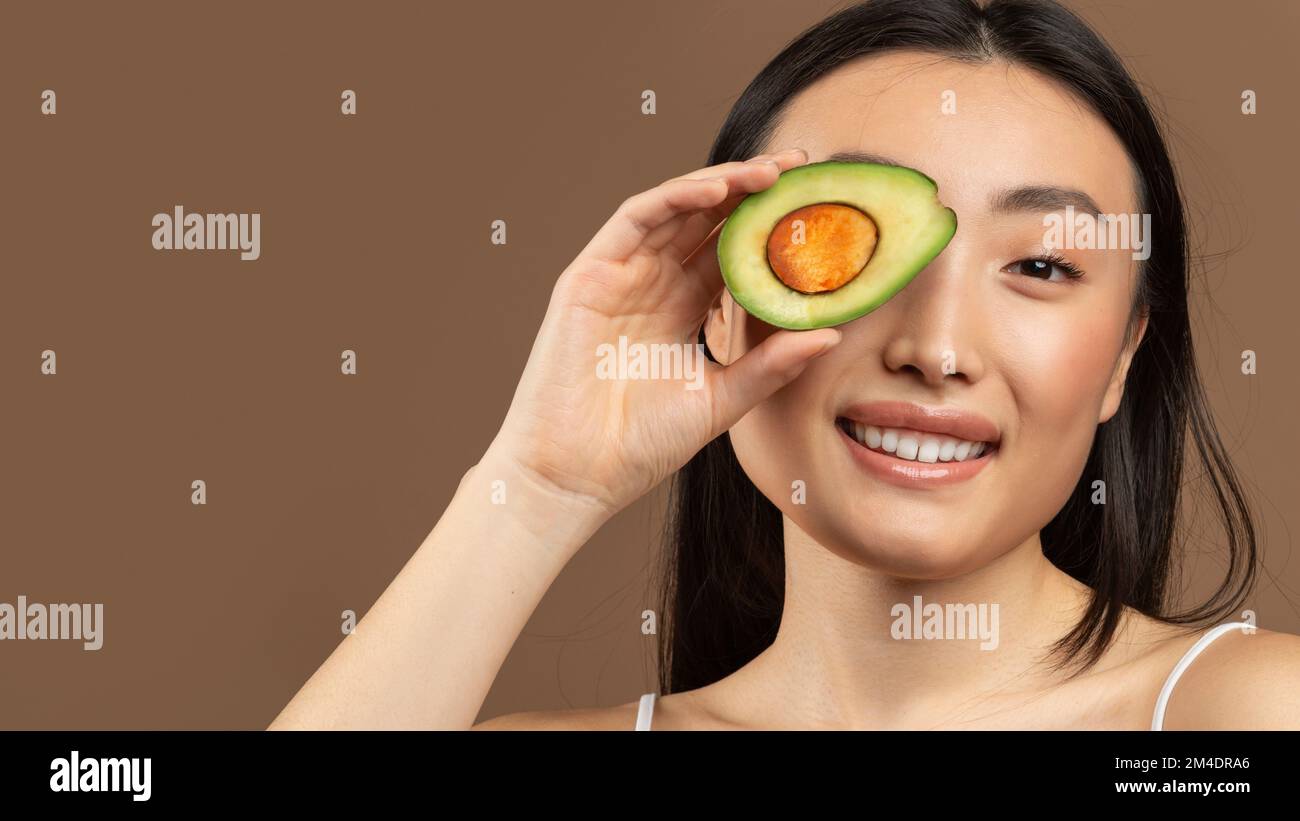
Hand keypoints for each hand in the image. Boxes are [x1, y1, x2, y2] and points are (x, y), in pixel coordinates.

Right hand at [486, 148, 841, 523]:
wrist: (576, 475)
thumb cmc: (641, 445)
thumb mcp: (721, 399)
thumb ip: (770, 365)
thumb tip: (830, 334)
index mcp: (681, 310)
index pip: (731, 253)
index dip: (770, 227)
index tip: (818, 208)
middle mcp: (652, 285)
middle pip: (707, 222)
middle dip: (753, 192)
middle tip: (801, 169)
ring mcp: (619, 277)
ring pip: (675, 210)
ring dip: (721, 184)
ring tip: (770, 172)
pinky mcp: (588, 275)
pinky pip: (634, 220)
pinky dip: (674, 197)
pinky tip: (716, 189)